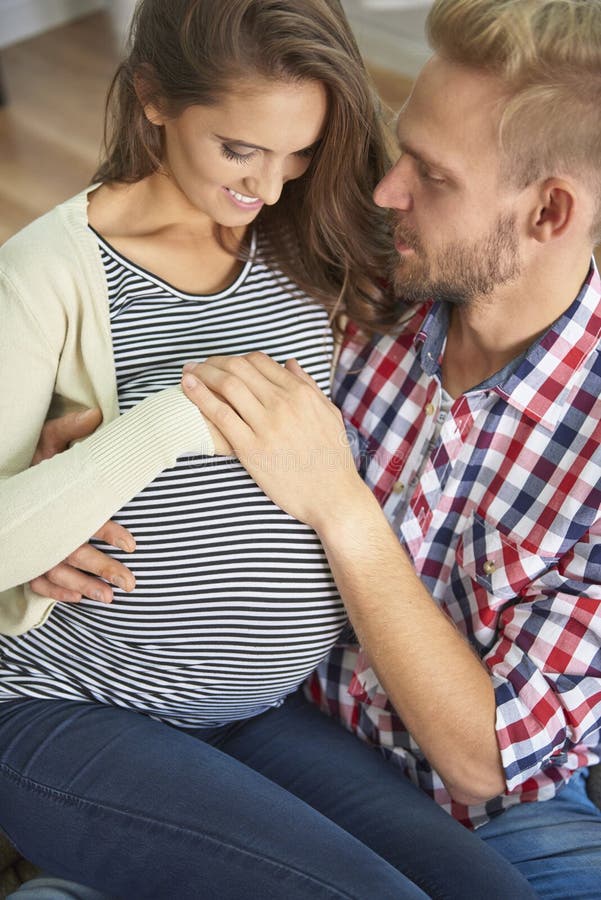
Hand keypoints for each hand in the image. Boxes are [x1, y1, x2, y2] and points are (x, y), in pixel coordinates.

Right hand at [28, 408, 135, 603]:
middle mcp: (43, 527)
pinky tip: (79, 599)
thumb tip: (96, 414)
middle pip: (74, 551)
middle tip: (130, 582)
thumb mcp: (44, 443)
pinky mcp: (24, 557)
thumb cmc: (28, 465)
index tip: (132, 544)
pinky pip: (36, 581)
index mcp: (53, 500)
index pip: (83, 518)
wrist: (2, 484)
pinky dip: (57, 591)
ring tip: (111, 598)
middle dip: (103, 568)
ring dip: (85, 585)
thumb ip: (68, 431)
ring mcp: (31, 545)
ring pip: (58, 571)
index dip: (108, 531)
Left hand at [181, 353, 365, 531]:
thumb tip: (290, 363)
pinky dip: (200, 397)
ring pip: (227, 386)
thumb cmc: (333, 459)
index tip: (223, 363)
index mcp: (301, 393)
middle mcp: (283, 404)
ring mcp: (267, 426)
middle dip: (214, 362)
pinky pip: (220, 415)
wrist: (333, 497)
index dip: (236, 358)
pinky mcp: (251, 449)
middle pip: (239, 368)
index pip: (260, 361)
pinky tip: (188, 388)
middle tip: (199, 365)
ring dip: (203, 373)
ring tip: (188, 372)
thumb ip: (309, 386)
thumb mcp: (329, 414)